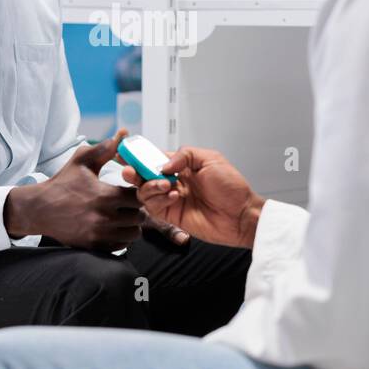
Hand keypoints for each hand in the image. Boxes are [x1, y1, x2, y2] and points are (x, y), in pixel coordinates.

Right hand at [4, 130, 143, 252]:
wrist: (40, 209)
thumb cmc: (63, 183)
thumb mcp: (82, 161)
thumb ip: (105, 148)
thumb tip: (125, 133)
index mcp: (105, 195)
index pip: (139, 197)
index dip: (139, 192)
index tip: (132, 190)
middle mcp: (105, 217)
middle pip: (139, 216)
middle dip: (137, 209)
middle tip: (129, 204)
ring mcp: (100, 234)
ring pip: (133, 234)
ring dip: (132, 225)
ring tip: (124, 216)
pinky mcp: (94, 246)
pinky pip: (121, 246)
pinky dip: (121, 238)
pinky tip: (114, 227)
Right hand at [122, 146, 263, 248]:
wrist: (241, 215)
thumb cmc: (231, 188)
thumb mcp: (211, 159)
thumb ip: (185, 155)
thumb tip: (163, 164)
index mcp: (182, 166)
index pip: (155, 158)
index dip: (140, 155)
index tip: (127, 152)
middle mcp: (174, 181)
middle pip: (144, 175)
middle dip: (135, 172)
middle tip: (130, 171)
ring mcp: (171, 199)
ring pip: (146, 192)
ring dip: (150, 186)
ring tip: (165, 184)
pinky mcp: (172, 216)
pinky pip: (154, 207)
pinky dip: (159, 199)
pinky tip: (173, 195)